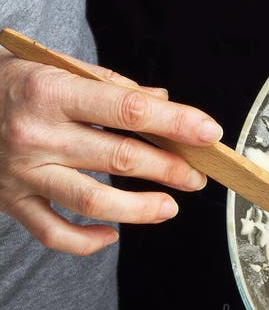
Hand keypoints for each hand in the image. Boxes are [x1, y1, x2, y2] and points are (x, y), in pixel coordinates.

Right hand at [0, 50, 221, 254]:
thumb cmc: (10, 83)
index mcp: (49, 91)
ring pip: (92, 202)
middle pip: (118, 157)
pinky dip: (88, 242)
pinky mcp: (11, 202)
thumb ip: (108, 86)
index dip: (174, 122)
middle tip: (195, 176)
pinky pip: (55, 233)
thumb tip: (161, 100)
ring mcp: (22, 172)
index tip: (208, 132)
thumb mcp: (53, 67)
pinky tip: (113, 236)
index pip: (127, 109)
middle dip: (167, 168)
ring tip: (169, 208)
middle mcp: (35, 134)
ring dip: (139, 209)